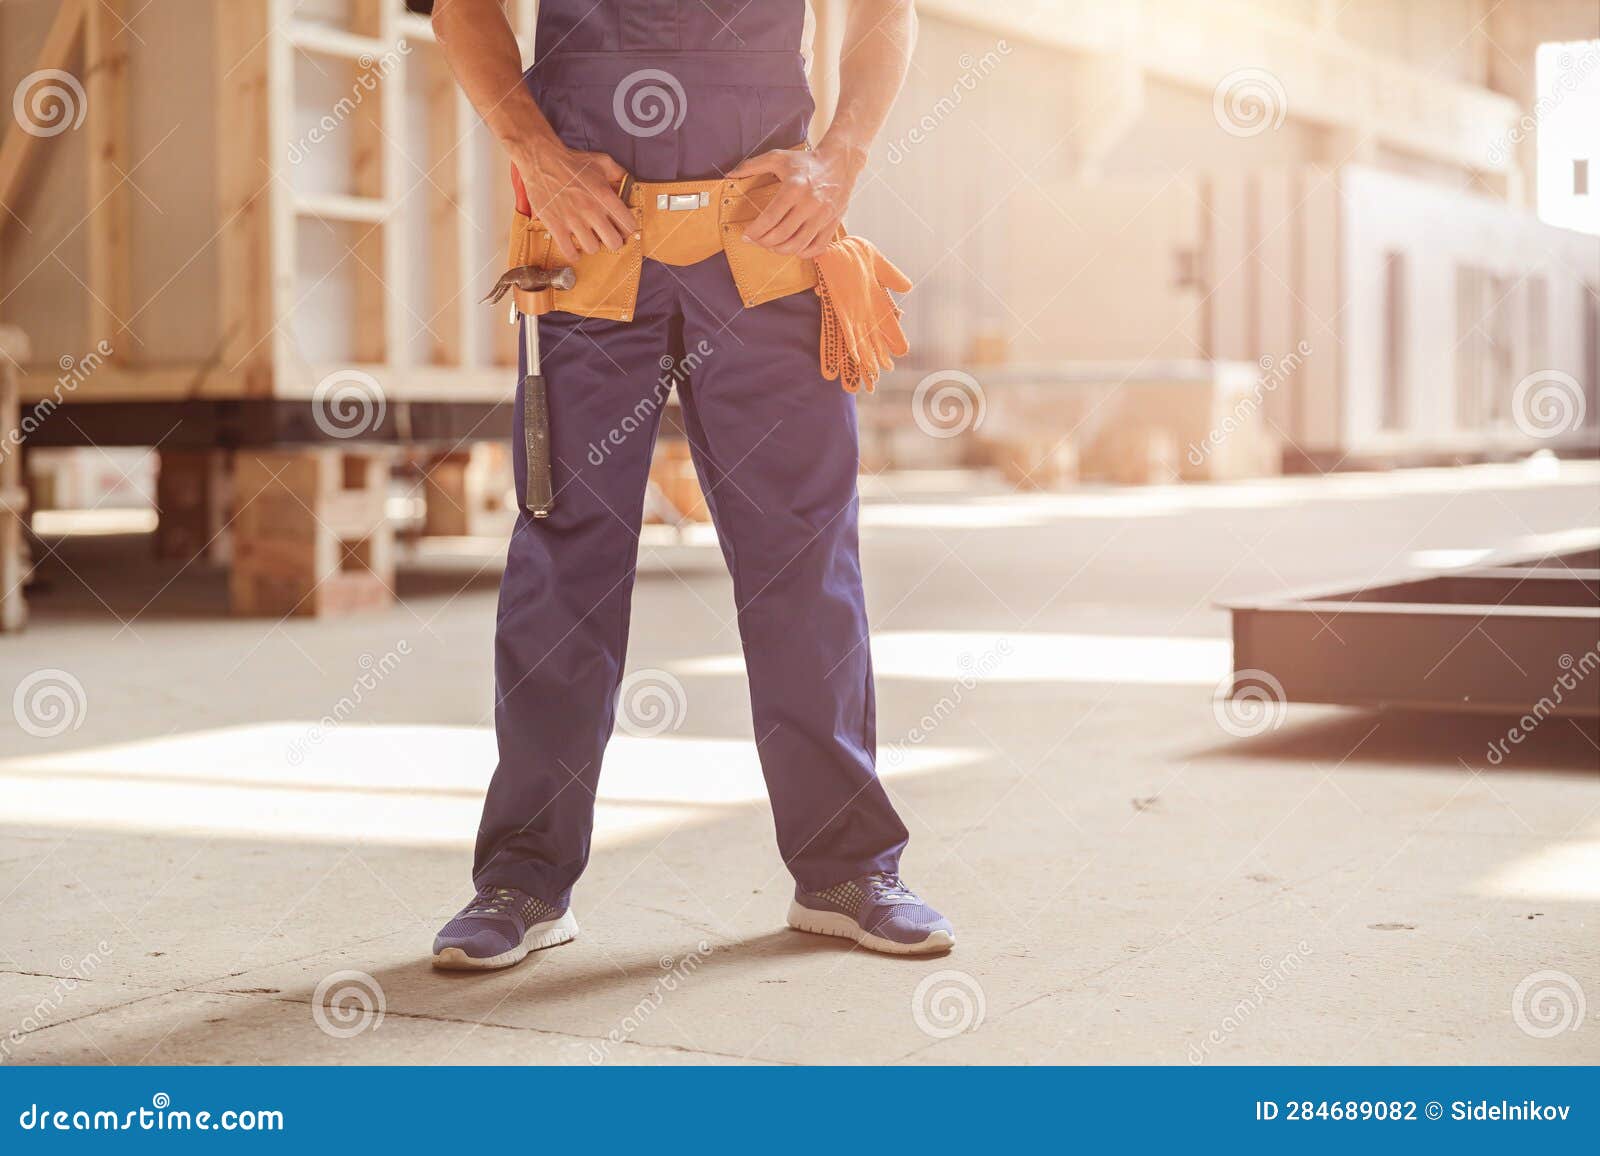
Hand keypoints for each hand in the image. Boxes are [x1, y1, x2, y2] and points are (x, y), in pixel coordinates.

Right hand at [511, 141, 635, 263]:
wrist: (542, 160)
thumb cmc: (572, 161)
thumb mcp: (601, 161)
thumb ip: (619, 173)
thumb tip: (629, 182)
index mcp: (605, 196)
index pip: (628, 225)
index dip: (627, 228)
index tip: (622, 227)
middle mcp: (591, 211)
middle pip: (614, 243)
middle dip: (613, 241)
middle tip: (606, 236)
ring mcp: (573, 220)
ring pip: (593, 249)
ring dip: (592, 245)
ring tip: (588, 238)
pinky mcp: (556, 226)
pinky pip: (570, 252)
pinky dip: (573, 254)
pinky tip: (573, 246)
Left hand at [727, 143, 864, 258]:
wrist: (840, 162)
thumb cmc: (806, 161)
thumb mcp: (778, 157)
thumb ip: (752, 165)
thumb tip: (730, 174)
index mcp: (794, 188)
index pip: (769, 219)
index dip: (754, 232)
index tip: (746, 236)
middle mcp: (810, 204)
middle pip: (781, 235)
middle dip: (764, 242)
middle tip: (757, 241)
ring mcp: (823, 216)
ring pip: (798, 245)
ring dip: (780, 250)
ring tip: (772, 246)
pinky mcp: (833, 223)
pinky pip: (817, 247)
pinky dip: (803, 253)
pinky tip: (793, 247)